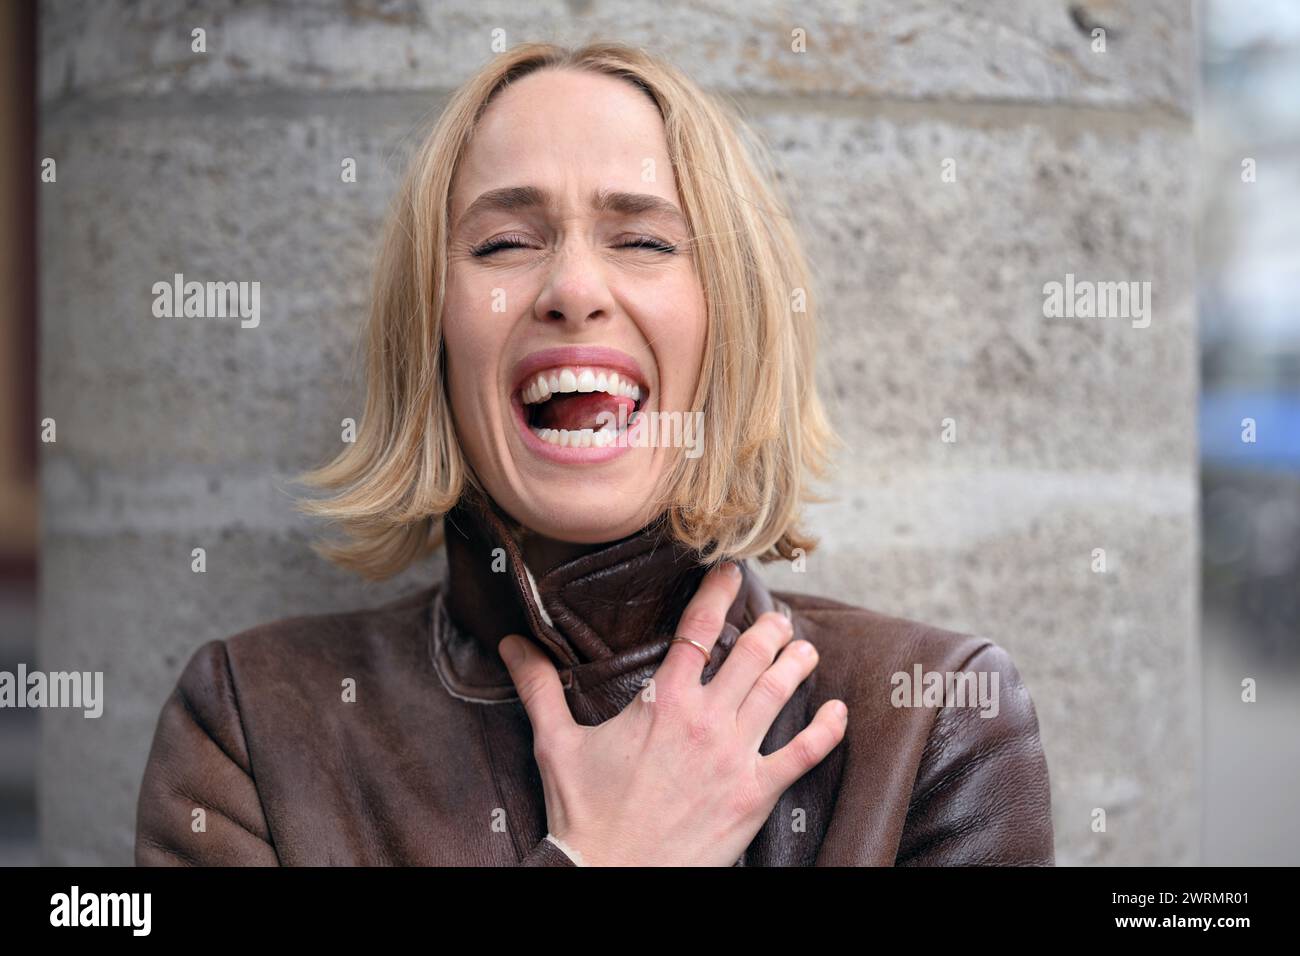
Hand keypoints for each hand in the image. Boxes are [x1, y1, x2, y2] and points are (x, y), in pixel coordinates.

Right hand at [497, 561, 847, 865]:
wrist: (609, 876)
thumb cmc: (583, 813)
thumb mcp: (556, 743)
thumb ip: (538, 688)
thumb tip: (512, 645)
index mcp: (662, 701)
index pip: (697, 631)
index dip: (718, 594)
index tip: (733, 572)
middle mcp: (704, 719)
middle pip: (751, 655)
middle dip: (771, 630)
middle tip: (779, 620)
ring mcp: (734, 756)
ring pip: (779, 693)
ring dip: (798, 664)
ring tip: (806, 649)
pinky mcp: (754, 794)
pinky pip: (803, 755)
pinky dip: (827, 732)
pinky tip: (840, 713)